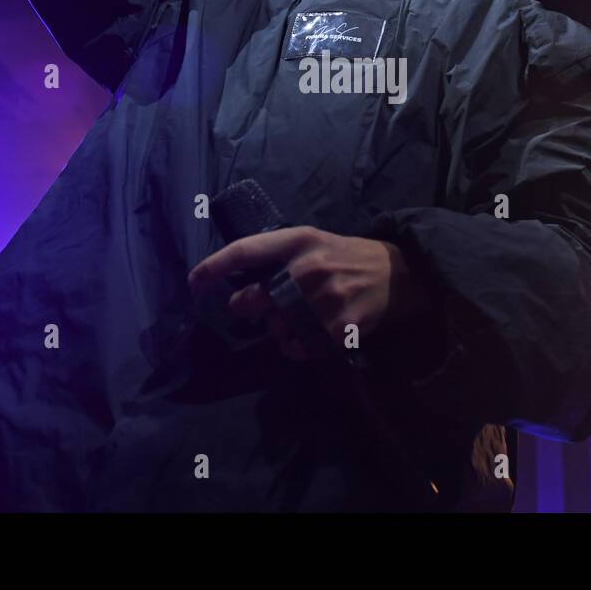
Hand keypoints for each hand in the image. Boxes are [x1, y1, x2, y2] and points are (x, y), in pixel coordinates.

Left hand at [187, 226, 420, 360]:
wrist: (397, 274)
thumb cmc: (345, 256)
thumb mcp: (312, 242)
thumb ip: (278, 259)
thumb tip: (238, 293)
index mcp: (298, 241)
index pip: (245, 251)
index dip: (214, 267)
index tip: (193, 282)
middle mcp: (309, 267)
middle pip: (256, 301)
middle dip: (249, 309)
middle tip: (259, 308)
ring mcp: (326, 298)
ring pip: (277, 330)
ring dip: (279, 332)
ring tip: (296, 321)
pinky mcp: (341, 326)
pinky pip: (302, 348)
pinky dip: (299, 348)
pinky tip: (312, 335)